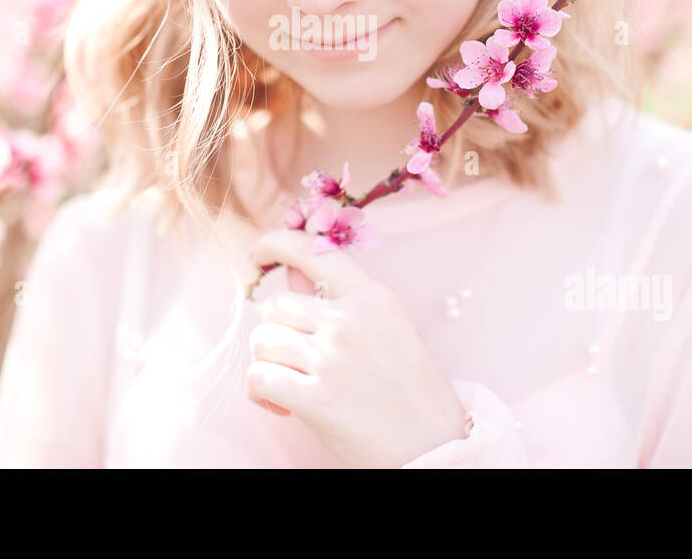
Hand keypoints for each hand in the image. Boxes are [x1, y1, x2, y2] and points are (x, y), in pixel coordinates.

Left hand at [245, 228, 468, 467]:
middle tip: (293, 362)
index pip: (314, 252)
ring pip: (262, 340)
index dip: (275, 244)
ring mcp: (332, 358)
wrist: (435, 448)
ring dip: (268, 364)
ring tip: (289, 386)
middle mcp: (350, 321)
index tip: (256, 254)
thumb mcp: (389, 331)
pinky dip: (260, 393)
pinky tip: (281, 407)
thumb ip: (342, 304)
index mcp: (373, 299)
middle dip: (276, 335)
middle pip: (275, 306)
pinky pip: (258, 377)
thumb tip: (292, 275)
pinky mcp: (315, 398)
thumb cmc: (410, 394)